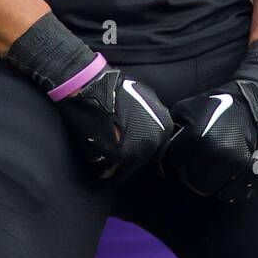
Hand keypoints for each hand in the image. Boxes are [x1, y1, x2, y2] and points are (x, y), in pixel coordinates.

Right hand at [5, 12, 170, 181]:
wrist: (93, 87)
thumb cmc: (114, 89)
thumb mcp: (144, 98)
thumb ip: (151, 116)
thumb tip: (150, 129)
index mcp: (164, 124)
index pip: (158, 148)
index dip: (144, 148)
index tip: (132, 148)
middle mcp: (157, 139)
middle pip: (146, 159)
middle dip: (133, 158)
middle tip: (119, 154)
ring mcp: (141, 148)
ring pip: (133, 168)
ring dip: (122, 166)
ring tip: (109, 162)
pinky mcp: (123, 156)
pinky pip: (118, 171)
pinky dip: (109, 171)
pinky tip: (102, 167)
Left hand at [163, 38, 257, 203]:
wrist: (255, 100)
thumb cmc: (217, 104)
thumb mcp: (188, 107)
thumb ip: (172, 126)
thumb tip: (157, 146)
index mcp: (197, 135)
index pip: (172, 161)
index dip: (173, 158)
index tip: (179, 154)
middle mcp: (216, 151)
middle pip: (188, 178)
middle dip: (187, 171)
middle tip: (194, 162)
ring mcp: (235, 163)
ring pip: (207, 188)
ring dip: (204, 181)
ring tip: (207, 168)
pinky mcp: (251, 171)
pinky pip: (230, 194)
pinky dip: (225, 191)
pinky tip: (224, 178)